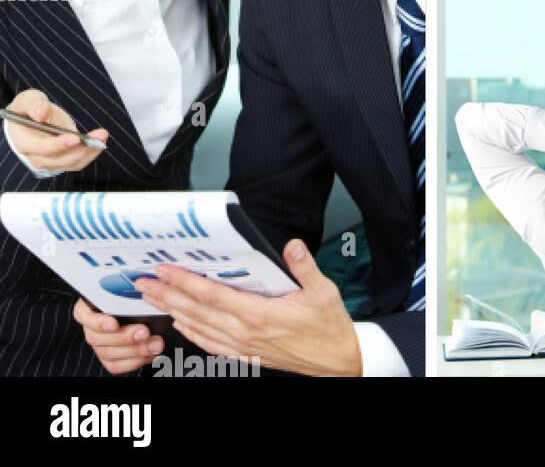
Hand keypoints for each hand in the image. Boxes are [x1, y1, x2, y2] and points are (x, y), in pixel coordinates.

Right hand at [5, 90, 106, 171]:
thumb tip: (41, 113)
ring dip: (89, 151)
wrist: (33, 117)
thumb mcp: (27, 99)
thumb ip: (33, 104)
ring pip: (70, 163)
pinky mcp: (61, 159)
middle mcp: (34, 155)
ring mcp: (48, 160)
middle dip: (80, 149)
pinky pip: (77, 162)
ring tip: (102, 135)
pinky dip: (90, 153)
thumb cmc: (29, 108)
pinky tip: (100, 142)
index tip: (75, 139)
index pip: (39, 147)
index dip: (56, 145)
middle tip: (100, 135)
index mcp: (22, 140)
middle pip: (58, 159)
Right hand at [73, 298, 163, 374]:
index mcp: (91, 306)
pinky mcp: (108, 357)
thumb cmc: (133, 294)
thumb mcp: (130, 288)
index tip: (113, 323)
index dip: (96, 322)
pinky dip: (132, 362)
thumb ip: (131, 290)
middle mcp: (92, 327)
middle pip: (97, 338)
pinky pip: (114, 365)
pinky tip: (148, 355)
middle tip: (144, 332)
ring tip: (154, 344)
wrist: (138, 307)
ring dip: (134, 350)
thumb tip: (147, 289)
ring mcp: (99, 344)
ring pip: (108, 353)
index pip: (84, 314)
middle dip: (123, 337)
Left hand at [134, 242, 362, 375]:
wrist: (334, 362)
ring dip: (172, 312)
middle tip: (144, 282)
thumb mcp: (324, 290)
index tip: (166, 270)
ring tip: (153, 299)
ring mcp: (242, 345)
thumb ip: (304, 267)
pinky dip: (191, 334)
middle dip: (167, 295)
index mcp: (260, 314)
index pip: (212, 295)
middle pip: (196, 312)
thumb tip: (291, 246)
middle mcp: (244, 331)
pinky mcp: (245, 354)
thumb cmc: (328, 327)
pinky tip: (181, 325)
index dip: (186, 282)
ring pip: (198, 328)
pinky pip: (210, 344)